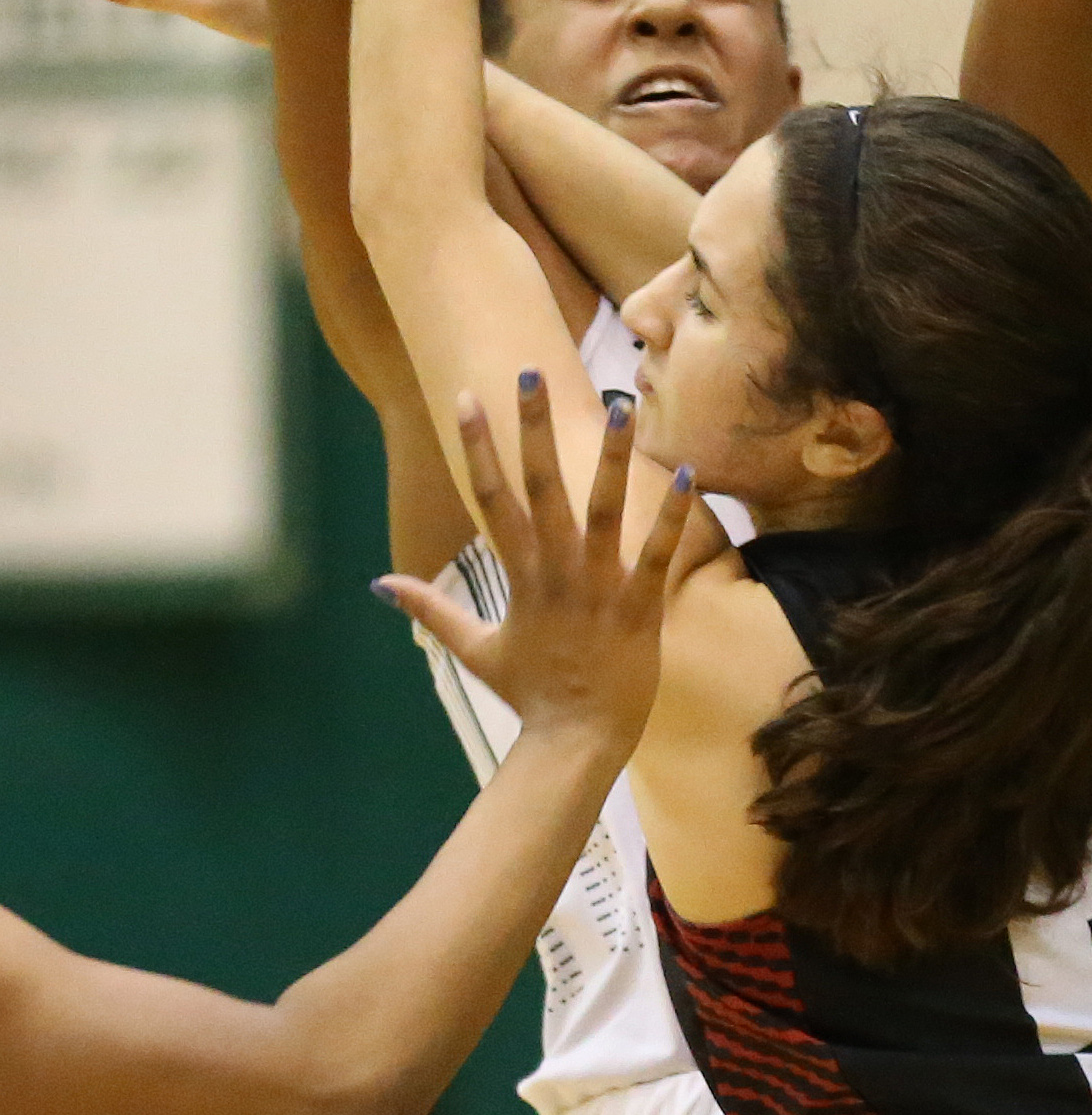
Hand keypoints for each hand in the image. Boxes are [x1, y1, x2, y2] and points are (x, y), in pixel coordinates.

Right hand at [376, 378, 693, 761]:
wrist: (575, 743)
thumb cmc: (530, 694)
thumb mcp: (475, 650)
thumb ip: (433, 610)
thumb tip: (382, 584)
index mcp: (518, 575)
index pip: (491, 497)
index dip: (477, 446)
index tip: (468, 397)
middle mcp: (555, 571)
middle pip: (542, 487)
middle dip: (534, 428)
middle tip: (533, 371)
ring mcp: (598, 586)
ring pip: (603, 510)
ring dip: (611, 458)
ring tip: (621, 405)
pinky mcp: (640, 604)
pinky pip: (658, 551)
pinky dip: (672, 513)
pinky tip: (685, 470)